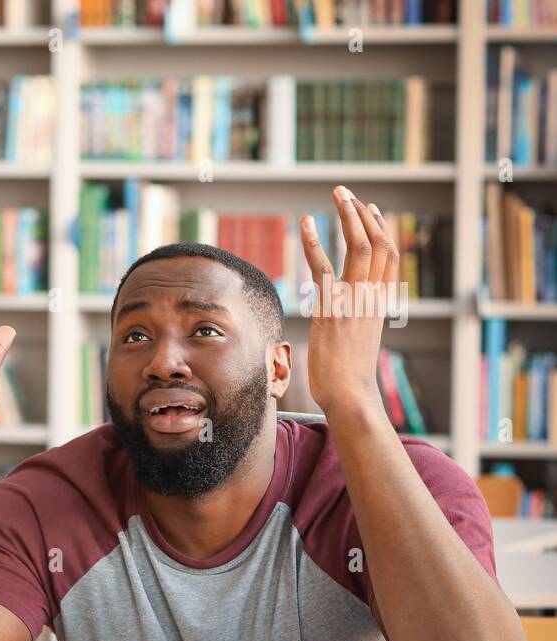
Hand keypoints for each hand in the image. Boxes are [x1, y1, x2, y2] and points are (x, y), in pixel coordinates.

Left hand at [299, 185, 399, 418]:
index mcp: (381, 302)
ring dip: (347, 216)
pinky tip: (306, 222)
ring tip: (336, 193)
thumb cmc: (348, 374)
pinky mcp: (331, 308)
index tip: (369, 208)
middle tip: (346, 192)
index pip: (389, 255)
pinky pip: (323, 266)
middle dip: (362, 213)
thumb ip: (357, 318)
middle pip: (377, 243)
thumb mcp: (359, 338)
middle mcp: (372, 296)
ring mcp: (354, 300)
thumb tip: (345, 311)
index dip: (380, 228)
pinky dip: (314, 242)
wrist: (350, 394)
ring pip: (358, 247)